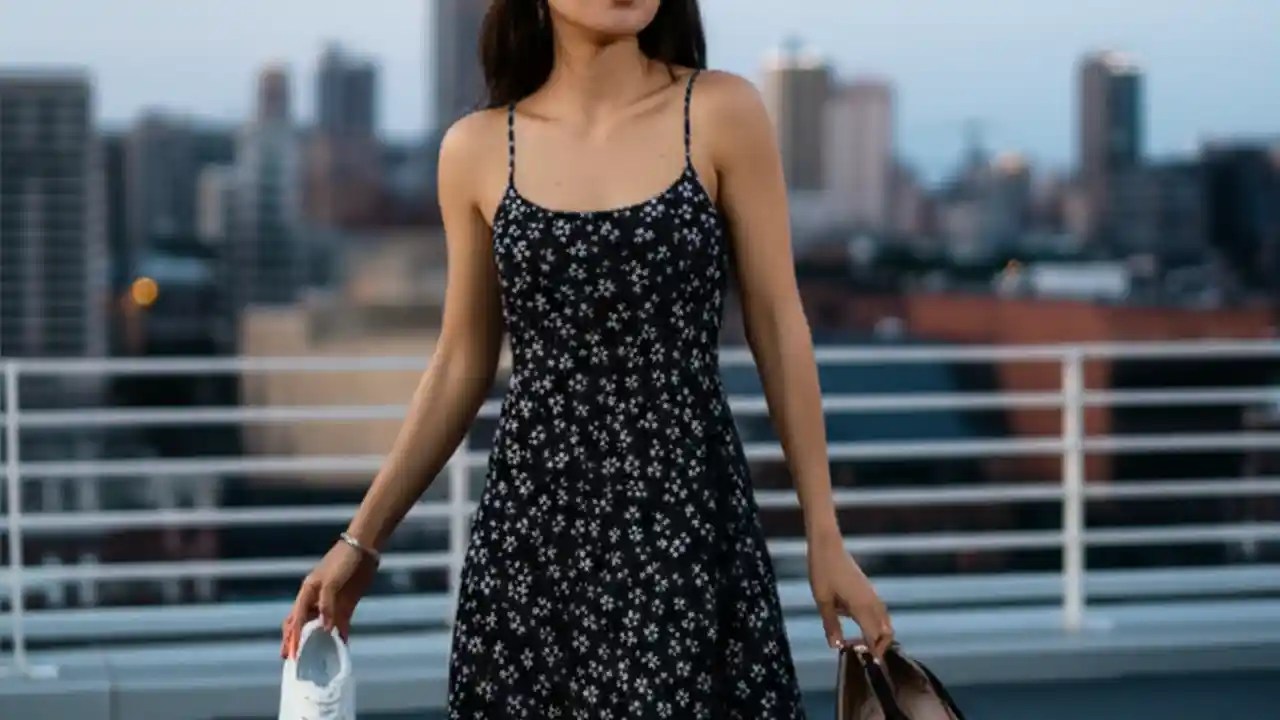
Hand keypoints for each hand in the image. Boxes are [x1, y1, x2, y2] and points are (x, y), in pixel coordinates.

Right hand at [280, 539, 377, 658]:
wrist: (363, 549)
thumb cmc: (342, 561)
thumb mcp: (331, 581)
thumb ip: (327, 605)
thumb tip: (326, 629)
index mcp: (307, 593)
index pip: (296, 620)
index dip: (292, 637)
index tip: (290, 655)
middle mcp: (316, 600)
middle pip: (302, 624)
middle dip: (296, 641)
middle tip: (292, 660)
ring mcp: (331, 604)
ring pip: (320, 627)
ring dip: (318, 641)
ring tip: (315, 659)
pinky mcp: (346, 605)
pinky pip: (341, 624)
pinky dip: (339, 636)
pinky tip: (340, 648)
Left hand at [807, 531, 893, 657]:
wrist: (828, 545)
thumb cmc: (822, 571)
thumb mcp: (822, 600)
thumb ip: (831, 624)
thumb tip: (836, 646)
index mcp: (861, 606)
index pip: (874, 635)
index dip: (874, 651)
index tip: (871, 663)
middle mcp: (872, 601)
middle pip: (886, 629)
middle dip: (881, 644)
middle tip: (867, 654)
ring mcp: (872, 593)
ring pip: (884, 619)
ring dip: (878, 632)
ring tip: (861, 640)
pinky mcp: (868, 588)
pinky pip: (878, 609)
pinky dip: (873, 620)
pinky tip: (852, 617)